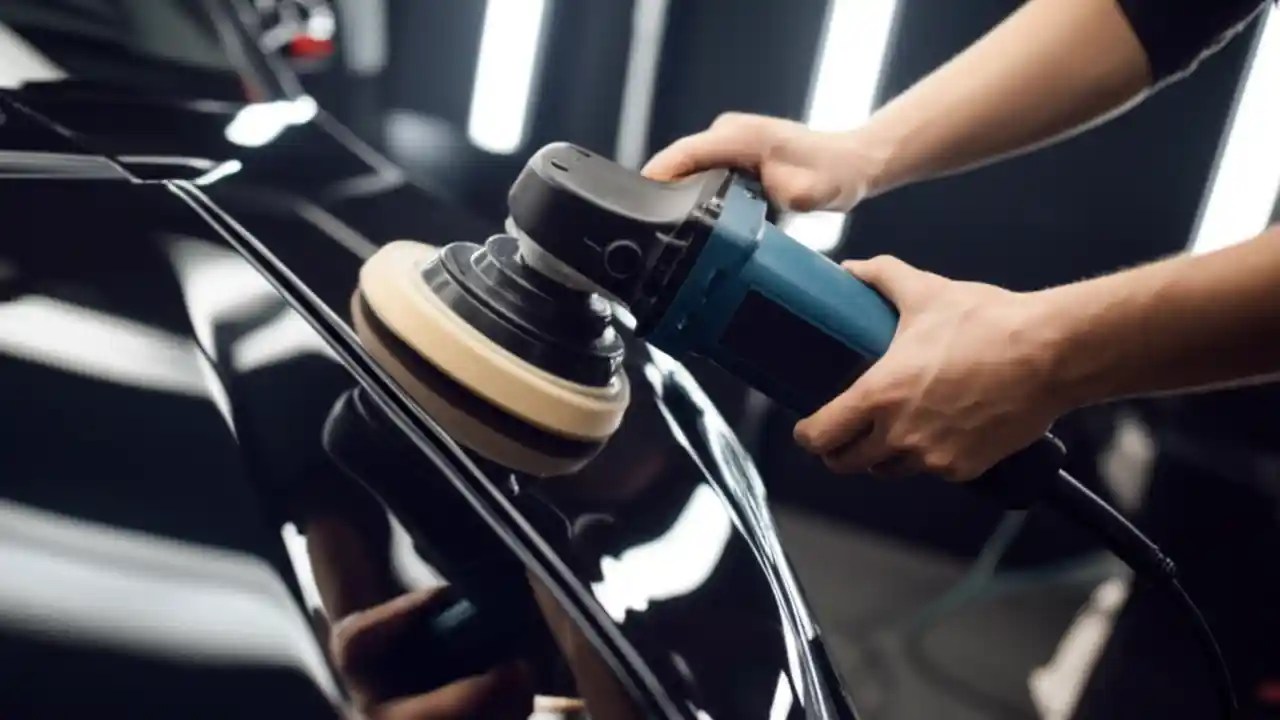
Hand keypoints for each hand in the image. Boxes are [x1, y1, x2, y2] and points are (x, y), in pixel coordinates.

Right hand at [641, 112, 882, 211]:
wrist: (853, 162)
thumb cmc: (835, 174)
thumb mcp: (812, 192)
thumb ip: (785, 195)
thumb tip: (760, 200)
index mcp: (741, 136)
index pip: (684, 153)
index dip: (656, 176)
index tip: (634, 202)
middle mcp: (730, 131)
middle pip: (678, 160)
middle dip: (659, 191)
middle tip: (647, 230)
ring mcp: (729, 139)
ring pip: (687, 166)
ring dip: (674, 192)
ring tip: (661, 227)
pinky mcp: (732, 149)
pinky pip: (701, 169)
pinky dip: (690, 189)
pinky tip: (688, 215)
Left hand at [793, 256, 1067, 481]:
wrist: (1051, 354)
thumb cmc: (988, 323)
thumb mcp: (926, 292)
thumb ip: (881, 278)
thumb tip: (853, 269)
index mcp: (879, 396)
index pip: (820, 436)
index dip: (808, 434)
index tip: (809, 428)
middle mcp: (900, 435)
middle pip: (846, 463)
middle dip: (840, 450)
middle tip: (845, 432)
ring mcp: (933, 458)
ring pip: (889, 470)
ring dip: (883, 455)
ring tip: (892, 430)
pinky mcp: (965, 470)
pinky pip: (932, 472)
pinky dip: (929, 458)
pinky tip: (936, 432)